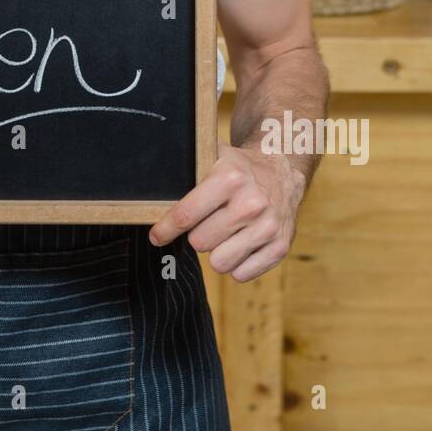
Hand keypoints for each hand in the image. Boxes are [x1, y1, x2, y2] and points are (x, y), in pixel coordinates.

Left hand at [148, 141, 306, 281]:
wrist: (283, 170)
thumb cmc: (239, 167)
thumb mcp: (214, 156)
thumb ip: (186, 169)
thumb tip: (148, 181)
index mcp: (229, 179)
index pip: (185, 215)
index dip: (165, 229)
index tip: (156, 236)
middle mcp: (251, 204)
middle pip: (200, 243)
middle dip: (198, 236)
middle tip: (207, 224)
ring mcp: (268, 227)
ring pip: (220, 263)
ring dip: (217, 252)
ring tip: (224, 234)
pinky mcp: (281, 247)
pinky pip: (241, 275)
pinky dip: (237, 264)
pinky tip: (240, 244)